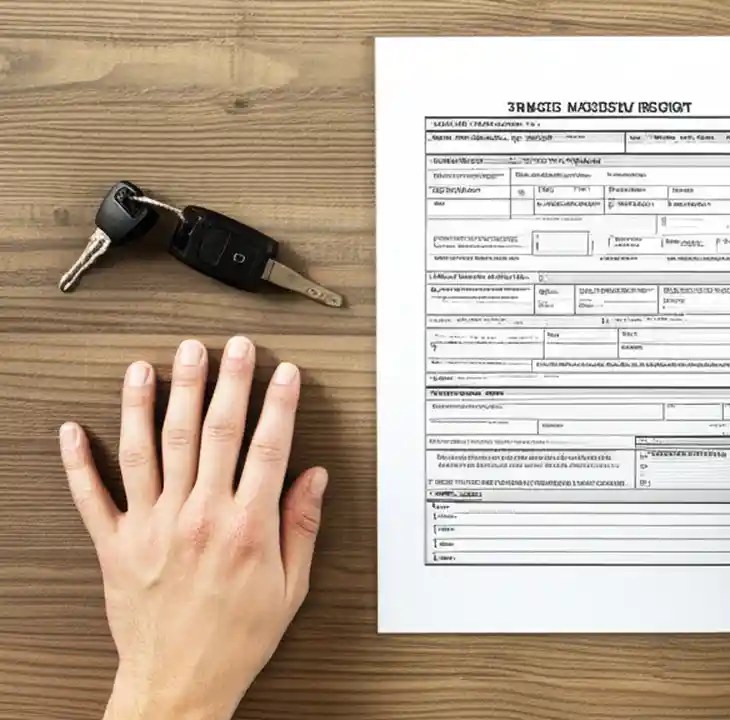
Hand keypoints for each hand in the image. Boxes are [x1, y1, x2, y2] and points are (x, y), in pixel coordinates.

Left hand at [58, 337, 327, 719]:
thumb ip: (301, 527)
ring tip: (157, 363)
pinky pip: (91, 494)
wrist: (180, 683)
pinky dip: (78, 460)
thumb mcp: (290, 588)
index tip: (285, 374)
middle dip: (223, 382)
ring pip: (151, 448)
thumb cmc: (237, 639)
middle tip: (229, 347)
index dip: (280, 403)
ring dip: (154, 400)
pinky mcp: (116, 544)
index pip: (267, 447)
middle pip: (211, 432)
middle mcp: (198, 517)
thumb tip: (313, 479)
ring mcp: (152, 527)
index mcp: (246, 527)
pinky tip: (75, 428)